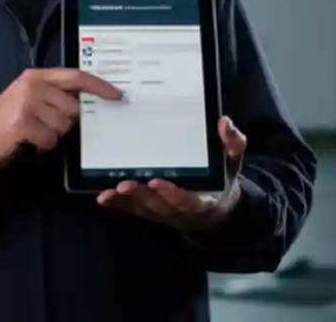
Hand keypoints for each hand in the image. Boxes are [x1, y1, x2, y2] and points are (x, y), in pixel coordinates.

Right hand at [0, 69, 123, 173]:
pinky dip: (42, 146)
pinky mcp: (22, 122)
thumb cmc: (4, 123)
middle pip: (73, 107)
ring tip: (31, 133)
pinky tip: (26, 142)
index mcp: (36, 76)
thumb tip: (87, 104)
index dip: (99, 86)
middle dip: (65, 122)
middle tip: (43, 126)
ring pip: (63, 125)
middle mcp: (32, 84)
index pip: (76, 76)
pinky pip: (50, 139)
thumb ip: (54, 96)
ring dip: (52, 136)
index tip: (117, 95)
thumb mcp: (28, 100)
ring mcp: (26, 102)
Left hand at [97, 116, 246, 230]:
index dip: (172, 194)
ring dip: (126, 201)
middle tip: (125, 184)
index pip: (187, 202)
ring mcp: (163, 213)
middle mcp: (180, 212)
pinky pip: (133, 209)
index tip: (157, 183)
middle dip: (141, 196)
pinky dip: (118, 204)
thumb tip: (224, 122)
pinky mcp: (150, 211)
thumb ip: (232, 144)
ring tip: (110, 191)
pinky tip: (103, 197)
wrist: (216, 207)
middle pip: (159, 207)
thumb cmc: (222, 179)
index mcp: (202, 202)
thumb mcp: (232, 162)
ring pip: (143, 209)